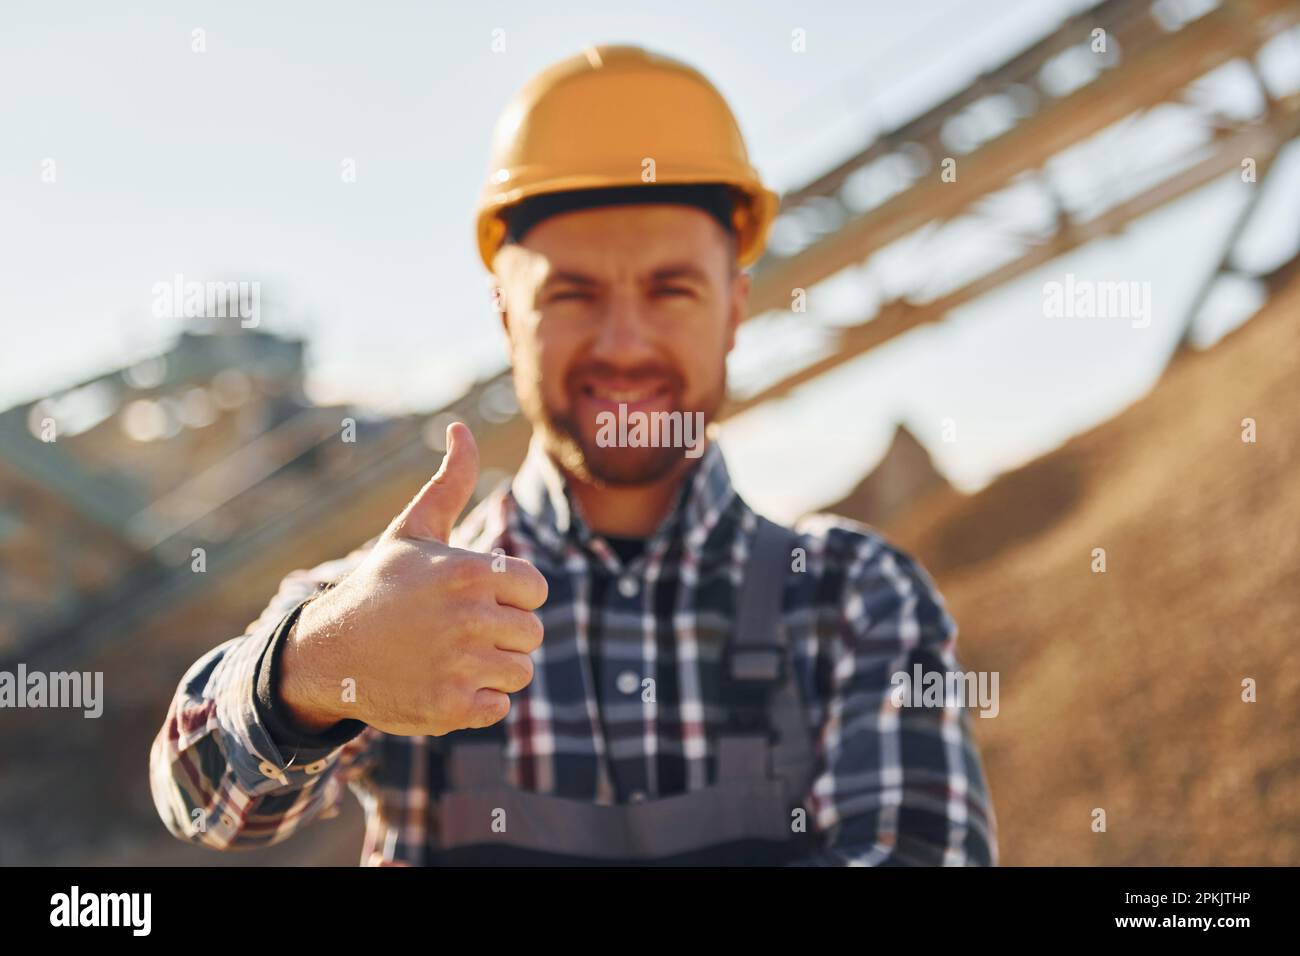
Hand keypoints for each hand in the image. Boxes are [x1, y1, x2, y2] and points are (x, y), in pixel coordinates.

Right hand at [278, 422, 546, 736]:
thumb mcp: (414, 528)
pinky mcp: (451, 708)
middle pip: (532, 633)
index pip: (536, 589)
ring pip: (520, 671)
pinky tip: (444, 682)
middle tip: (458, 629)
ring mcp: (461, 665)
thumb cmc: (380, 584)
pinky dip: (478, 702)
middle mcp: (471, 617)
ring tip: (452, 655)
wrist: (328, 651)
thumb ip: (451, 480)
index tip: (477, 597)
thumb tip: (460, 425)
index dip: (511, 595)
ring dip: (493, 668)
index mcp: (472, 571)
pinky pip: (499, 707)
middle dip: (502, 633)